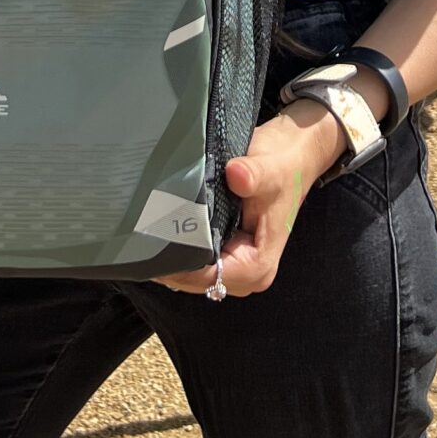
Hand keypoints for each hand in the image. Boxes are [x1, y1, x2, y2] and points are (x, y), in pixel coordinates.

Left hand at [159, 102, 341, 298]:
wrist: (293, 157)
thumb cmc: (283, 166)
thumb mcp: (268, 169)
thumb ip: (252, 175)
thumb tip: (236, 174)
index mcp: (259, 265)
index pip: (207, 277)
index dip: (180, 263)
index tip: (153, 242)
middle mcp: (248, 273)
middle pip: (196, 280)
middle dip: (172, 260)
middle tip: (143, 232)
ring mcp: (236, 266)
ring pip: (192, 273)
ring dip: (174, 254)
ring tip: (150, 229)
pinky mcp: (227, 254)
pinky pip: (195, 261)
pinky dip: (180, 248)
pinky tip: (164, 229)